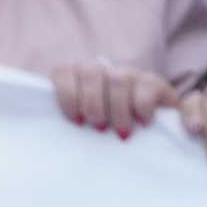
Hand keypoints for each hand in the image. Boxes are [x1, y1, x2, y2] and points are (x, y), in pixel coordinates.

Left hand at [52, 62, 178, 138]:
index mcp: (79, 78)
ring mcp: (129, 74)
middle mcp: (103, 70)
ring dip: (117, 109)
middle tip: (99, 127)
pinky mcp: (155, 82)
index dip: (67, 95)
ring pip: (117, 79)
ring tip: (121, 132)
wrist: (157, 135)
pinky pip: (145, 87)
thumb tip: (50, 135)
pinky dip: (142, 107)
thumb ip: (72, 122)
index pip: (63, 71)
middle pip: (89, 72)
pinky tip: (143, 123)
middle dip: (92, 103)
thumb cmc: (110, 135)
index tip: (75, 121)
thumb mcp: (87, 128)